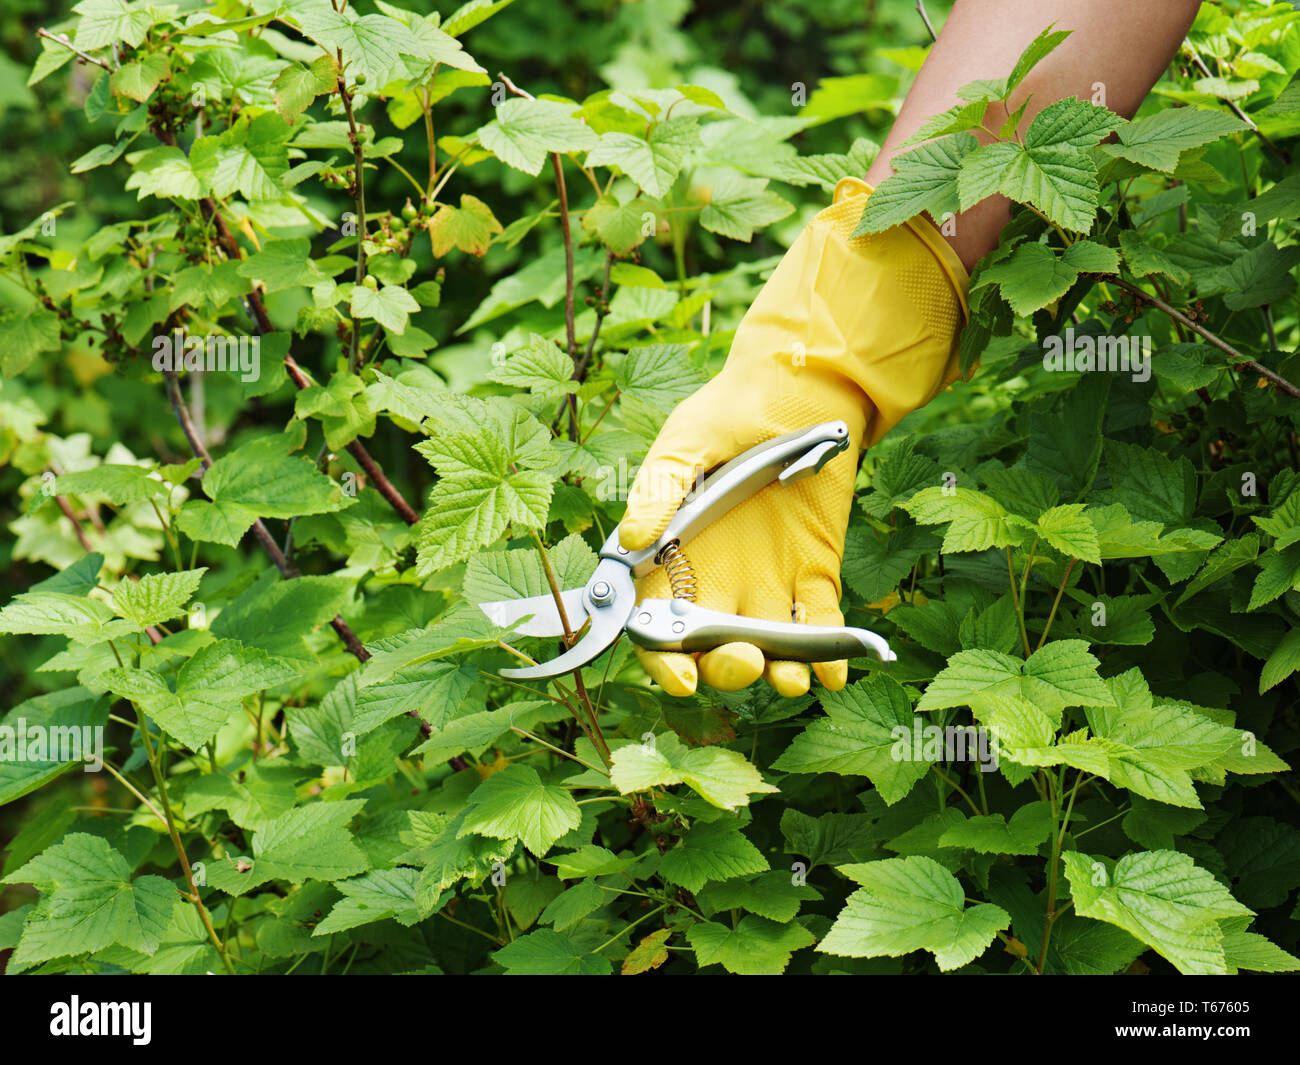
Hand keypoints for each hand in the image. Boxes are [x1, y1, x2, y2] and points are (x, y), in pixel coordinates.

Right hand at [618, 178, 968, 697]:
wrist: (805, 387)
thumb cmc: (731, 409)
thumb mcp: (687, 440)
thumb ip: (659, 489)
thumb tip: (632, 542)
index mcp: (672, 556)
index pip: (657, 622)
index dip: (664, 658)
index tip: (682, 677)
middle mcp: (715, 580)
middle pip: (713, 646)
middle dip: (727, 667)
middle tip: (744, 661)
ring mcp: (766, 581)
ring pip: (767, 645)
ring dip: (778, 670)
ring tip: (794, 677)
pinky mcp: (814, 573)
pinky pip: (819, 622)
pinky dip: (828, 651)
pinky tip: (834, 671)